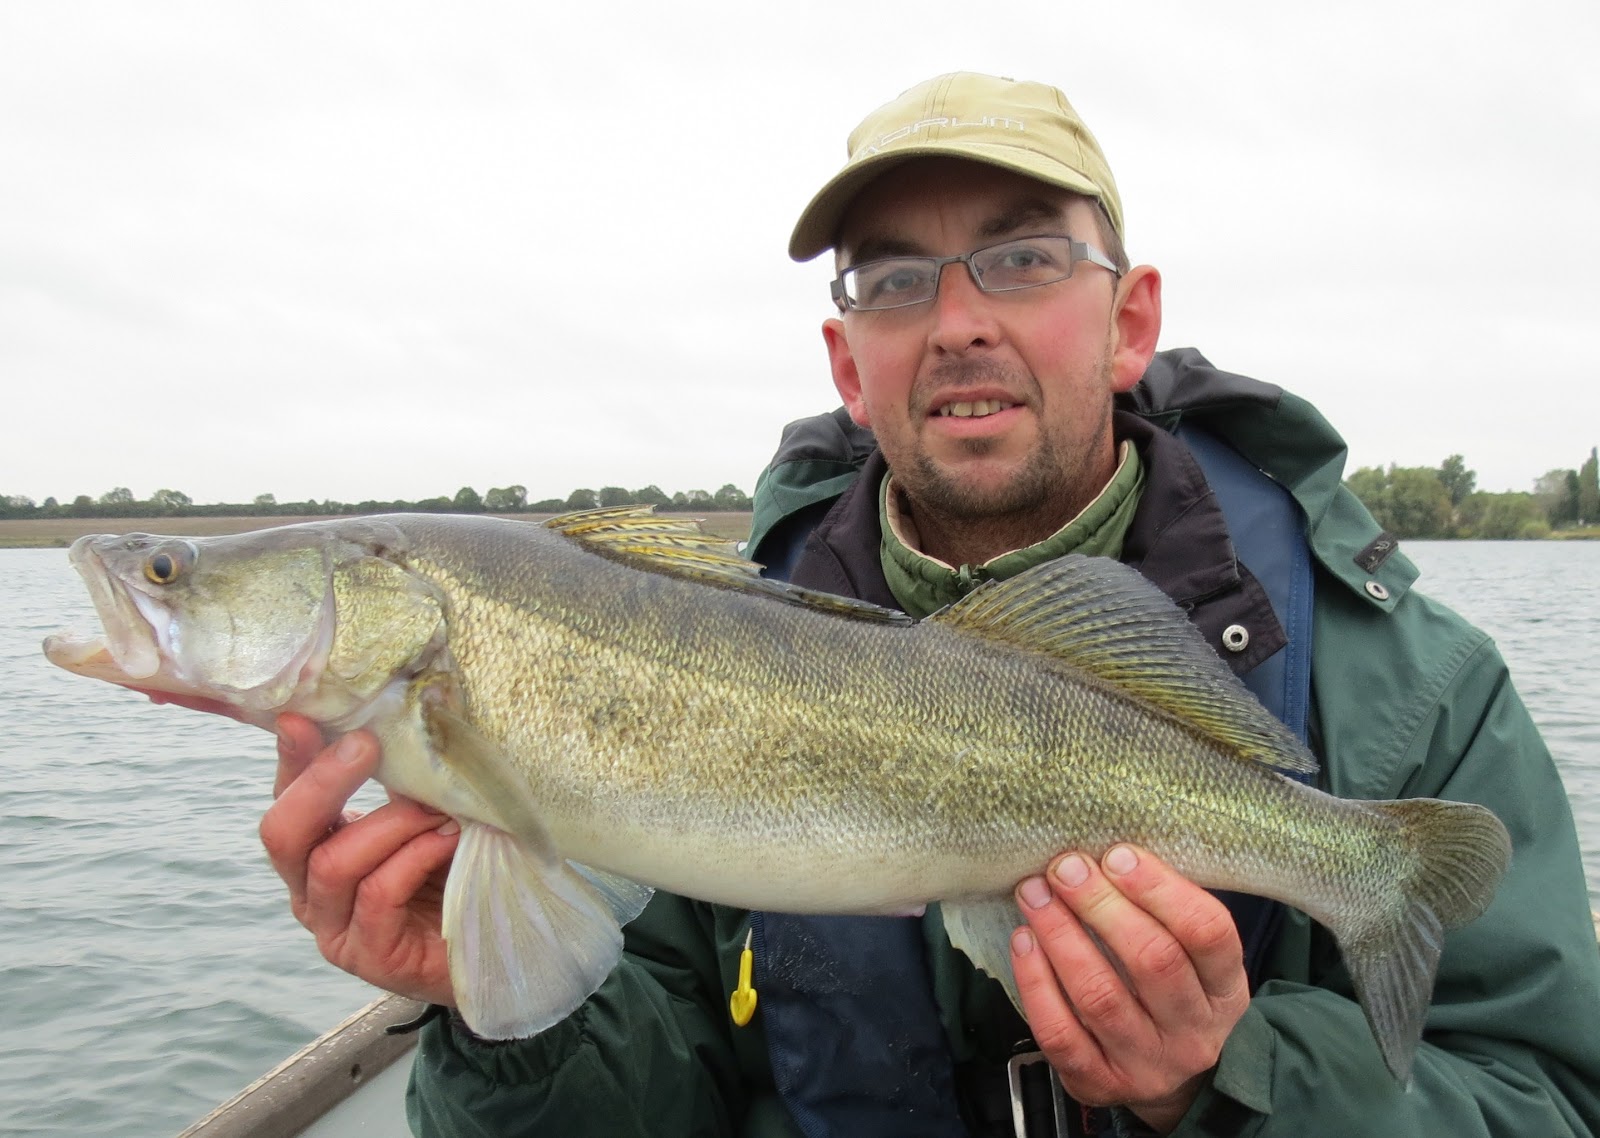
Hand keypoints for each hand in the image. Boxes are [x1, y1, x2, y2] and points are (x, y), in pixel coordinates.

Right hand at [259, 713, 460, 1005]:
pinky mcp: (370, 956)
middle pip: (283, 834)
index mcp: (316, 851)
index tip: (301, 716)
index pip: (286, 799)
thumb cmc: (452, 871)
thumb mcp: (422, 815)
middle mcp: (311, 891)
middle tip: (366, 745)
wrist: (493, 943)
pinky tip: (447, 839)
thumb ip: (399, 779)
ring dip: (391, 824)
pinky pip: (377, 895)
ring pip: (333, 863)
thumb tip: (400, 715)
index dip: (291, 758)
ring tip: (437, 808)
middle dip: (322, 783)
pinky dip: (413, 857)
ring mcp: (336, 929)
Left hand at [1010, 845, 1248, 1134]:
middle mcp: (1193, 1032)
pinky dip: (1036, 983)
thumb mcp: (1195, 958)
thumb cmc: (1176, 992)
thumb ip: (1163, 909)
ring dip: (1061, 936)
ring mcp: (1146, 1064)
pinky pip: (1061, 1033)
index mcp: (1225, 989)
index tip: (1117, 854)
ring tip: (1034, 894)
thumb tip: (1106, 850)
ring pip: (1100, 997)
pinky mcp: (1098, 1084)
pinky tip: (1024, 941)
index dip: (1161, 889)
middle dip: (1101, 905)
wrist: (1175, 1080)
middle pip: (1152, 962)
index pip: (1207, 934)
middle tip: (1064, 867)